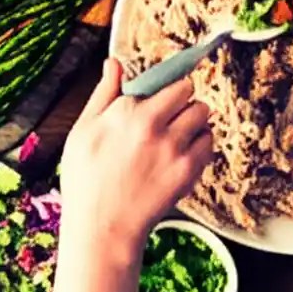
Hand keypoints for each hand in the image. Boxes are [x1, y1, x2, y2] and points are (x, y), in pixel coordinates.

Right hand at [60, 60, 213, 248]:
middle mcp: (152, 123)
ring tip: (177, 137)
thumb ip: (103, 93)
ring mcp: (173, 147)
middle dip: (182, 100)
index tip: (164, 97)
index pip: (166, 81)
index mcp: (125, 110)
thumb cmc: (86, 180)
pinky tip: (182, 156)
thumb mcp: (83, 130)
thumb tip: (113, 63)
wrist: (102, 228)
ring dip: (194, 121)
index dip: (165, 90)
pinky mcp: (188, 170)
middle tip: (171, 117)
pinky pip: (209, 143)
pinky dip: (201, 146)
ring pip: (203, 114)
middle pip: (188, 92)